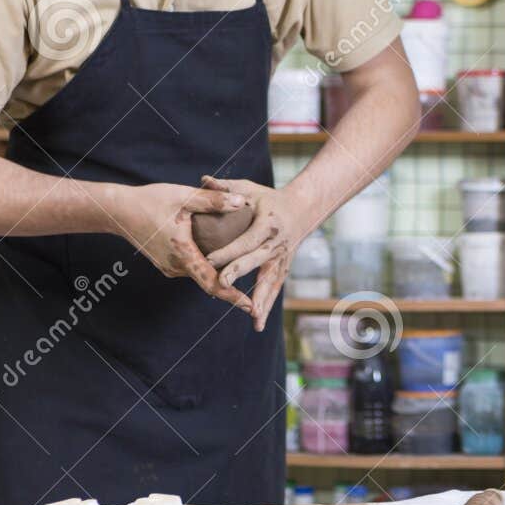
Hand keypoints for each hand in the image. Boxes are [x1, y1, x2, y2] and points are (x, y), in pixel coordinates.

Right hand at [110, 182, 253, 314]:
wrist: (120, 210)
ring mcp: (170, 267)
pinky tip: (219, 258)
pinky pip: (191, 267)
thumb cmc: (151, 201)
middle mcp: (176, 266)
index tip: (249, 306)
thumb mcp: (184, 196)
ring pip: (200, 274)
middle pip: (209, 280)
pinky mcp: (166, 263)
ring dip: (218, 273)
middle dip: (231, 285)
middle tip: (255, 295)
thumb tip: (241, 202)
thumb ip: (213, 200)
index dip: (232, 295)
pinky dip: (206, 266)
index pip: (212, 282)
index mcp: (183, 253)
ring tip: (243, 271)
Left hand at [199, 176, 312, 330]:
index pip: (247, 240)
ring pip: (271, 281)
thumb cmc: (269, 199)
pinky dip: (267, 306)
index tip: (211, 260)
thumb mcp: (249, 189)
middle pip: (258, 261)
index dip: (230, 250)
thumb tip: (203, 180)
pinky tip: (257, 324)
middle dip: (240, 273)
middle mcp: (277, 243)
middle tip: (223, 284)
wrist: (302, 210)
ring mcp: (282, 258)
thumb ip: (226, 188)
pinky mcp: (283, 268)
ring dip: (262, 300)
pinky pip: (274, 289)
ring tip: (253, 318)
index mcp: (268, 224)